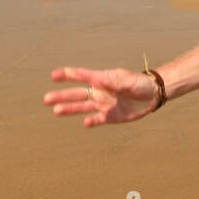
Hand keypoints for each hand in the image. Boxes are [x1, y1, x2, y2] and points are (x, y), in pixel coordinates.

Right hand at [44, 67, 159, 126]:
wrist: (152, 94)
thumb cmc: (138, 83)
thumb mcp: (125, 80)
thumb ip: (110, 81)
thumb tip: (96, 79)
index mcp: (101, 79)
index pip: (81, 76)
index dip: (67, 75)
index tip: (53, 75)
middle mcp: (99, 92)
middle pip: (77, 94)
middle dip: (62, 96)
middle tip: (46, 99)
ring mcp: (103, 104)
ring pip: (83, 107)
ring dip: (70, 109)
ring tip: (56, 111)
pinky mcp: (110, 116)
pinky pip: (97, 119)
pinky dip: (91, 122)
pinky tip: (84, 123)